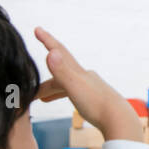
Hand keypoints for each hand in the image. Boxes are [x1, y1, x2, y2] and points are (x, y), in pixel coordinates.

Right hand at [34, 27, 140, 141]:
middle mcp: (85, 76)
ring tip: (41, 98)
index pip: (60, 52)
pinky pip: (75, 94)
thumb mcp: (74, 87)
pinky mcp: (95, 99)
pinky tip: (68, 101)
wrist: (119, 120)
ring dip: (52, 89)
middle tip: (28, 89)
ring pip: (66, 85)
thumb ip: (62, 71)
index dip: (47, 40)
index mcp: (79, 72)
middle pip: (58, 74)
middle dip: (43, 81)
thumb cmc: (96, 105)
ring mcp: (91, 87)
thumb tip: (51, 52)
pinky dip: (66, 96)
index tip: (38, 28)